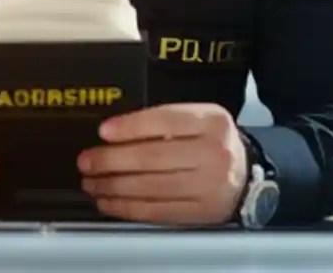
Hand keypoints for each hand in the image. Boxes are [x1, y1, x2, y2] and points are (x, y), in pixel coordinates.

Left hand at [77, 103, 247, 224]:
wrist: (244, 174)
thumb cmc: (210, 142)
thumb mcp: (197, 119)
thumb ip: (162, 121)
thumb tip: (112, 133)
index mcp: (212, 121)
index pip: (166, 120)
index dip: (131, 126)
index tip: (103, 131)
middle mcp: (214, 153)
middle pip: (154, 157)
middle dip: (113, 160)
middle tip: (87, 161)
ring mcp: (210, 186)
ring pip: (152, 187)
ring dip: (114, 186)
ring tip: (92, 182)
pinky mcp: (201, 213)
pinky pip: (157, 211)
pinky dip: (127, 208)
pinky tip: (108, 201)